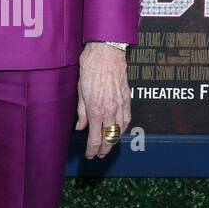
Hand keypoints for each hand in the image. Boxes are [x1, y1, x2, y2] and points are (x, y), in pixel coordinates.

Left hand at [76, 43, 130, 157]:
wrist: (107, 52)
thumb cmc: (91, 68)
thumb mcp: (80, 91)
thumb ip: (81, 112)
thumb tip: (80, 127)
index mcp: (96, 109)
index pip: (96, 138)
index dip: (92, 150)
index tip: (90, 155)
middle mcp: (110, 110)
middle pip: (109, 138)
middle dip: (104, 149)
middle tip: (99, 155)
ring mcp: (121, 105)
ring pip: (120, 130)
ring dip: (114, 140)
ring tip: (108, 145)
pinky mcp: (128, 98)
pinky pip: (127, 119)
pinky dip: (123, 128)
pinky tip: (118, 130)